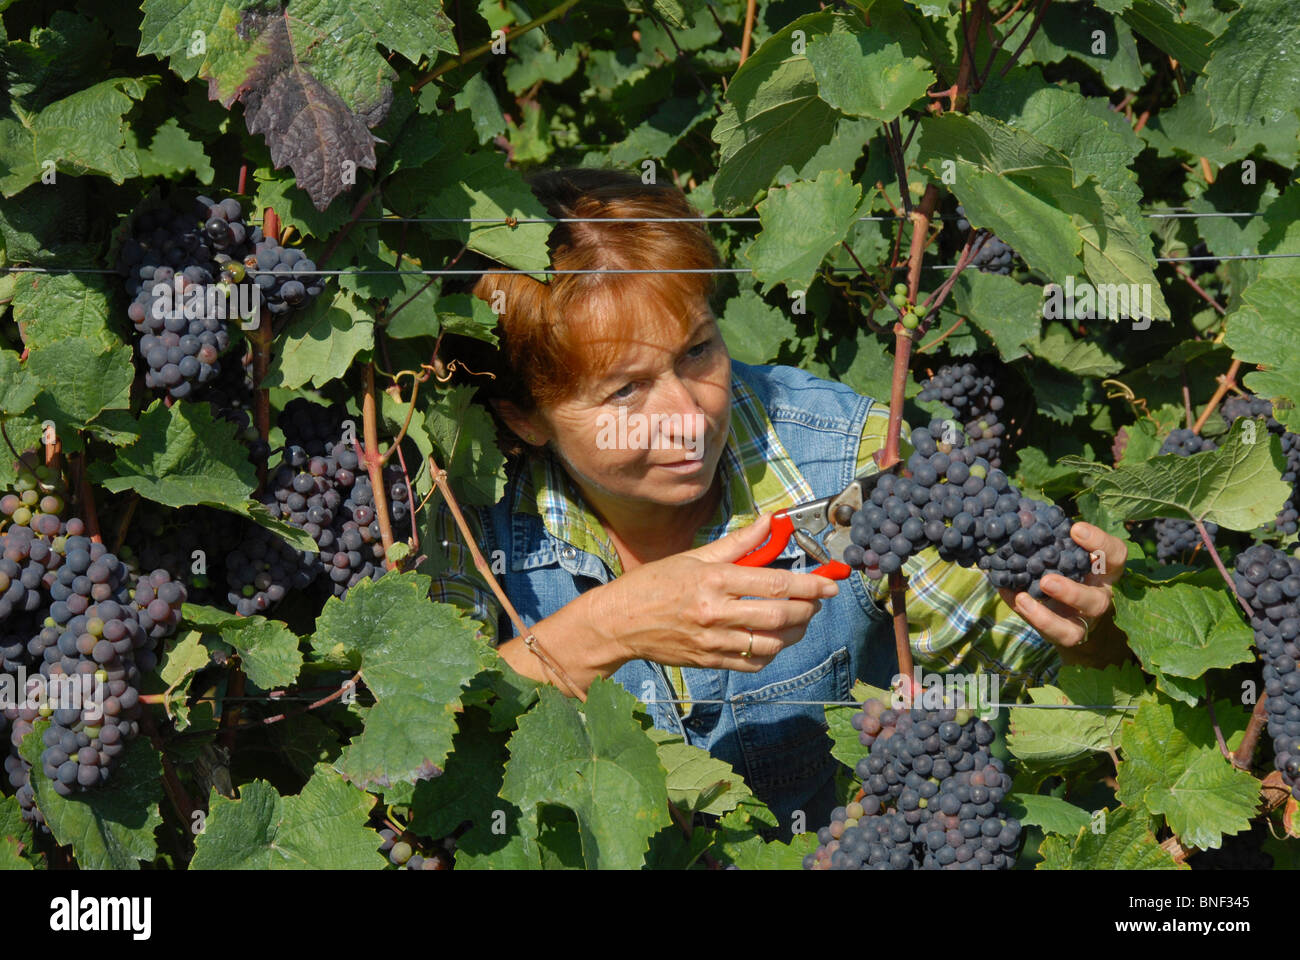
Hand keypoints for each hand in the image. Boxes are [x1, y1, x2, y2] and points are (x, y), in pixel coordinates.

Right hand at [586, 513, 840, 672]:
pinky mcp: (709, 661)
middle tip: (817, 600)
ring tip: (799, 619)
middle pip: (779, 615)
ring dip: (795, 632)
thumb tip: (770, 522)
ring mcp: (713, 641)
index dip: (809, 584)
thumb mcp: (694, 557)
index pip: (774, 583)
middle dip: (808, 608)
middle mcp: (715, 613)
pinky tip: (773, 639)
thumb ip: (738, 543)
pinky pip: (752, 662)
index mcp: (713, 581)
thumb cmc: (653, 584)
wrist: (618, 622)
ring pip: (771, 643)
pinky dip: (771, 652)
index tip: (829, 583)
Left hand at [997, 522, 1128, 664]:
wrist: (1067, 606)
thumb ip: (1053, 538)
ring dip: (1047, 616)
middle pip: (1097, 600)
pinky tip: (1013, 598)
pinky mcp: (1066, 634)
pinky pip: (1054, 633)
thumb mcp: (1065, 549)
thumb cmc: (1066, 564)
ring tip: (1024, 598)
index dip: (1099, 543)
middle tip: (1047, 581)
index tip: (1075, 529)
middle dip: (1072, 592)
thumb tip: (1021, 518)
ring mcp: (1084, 620)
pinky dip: (1031, 617)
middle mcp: (1100, 596)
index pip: (1115, 554)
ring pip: (1075, 629)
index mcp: (1106, 570)